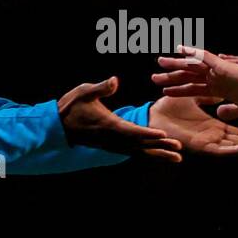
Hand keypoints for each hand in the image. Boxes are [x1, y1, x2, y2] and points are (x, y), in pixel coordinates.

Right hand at [58, 76, 182, 161]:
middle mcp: (113, 138)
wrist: (58, 127)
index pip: (132, 131)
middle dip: (160, 147)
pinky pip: (134, 152)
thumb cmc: (71, 107)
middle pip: (141, 145)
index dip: (149, 133)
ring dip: (158, 154)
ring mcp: (113, 144)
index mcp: (109, 125)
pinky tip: (161, 155)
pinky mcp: (112, 146)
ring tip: (178, 158)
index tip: (164, 135)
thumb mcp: (84, 92)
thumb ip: (101, 88)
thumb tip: (115, 80)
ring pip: (140, 152)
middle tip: (179, 149)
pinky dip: (149, 154)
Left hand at [148, 96, 237, 155]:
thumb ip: (209, 97)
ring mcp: (209, 143)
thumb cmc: (171, 107)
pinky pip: (220, 150)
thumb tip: (220, 92)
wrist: (153, 115)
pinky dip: (234, 149)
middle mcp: (214, 137)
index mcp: (215, 128)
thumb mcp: (196, 97)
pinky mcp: (200, 146)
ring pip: (235, 148)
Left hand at [153, 48, 237, 120]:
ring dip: (176, 63)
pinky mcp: (226, 67)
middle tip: (154, 76)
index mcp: (221, 89)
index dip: (180, 90)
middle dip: (171, 76)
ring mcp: (221, 71)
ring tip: (159, 61)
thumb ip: (231, 109)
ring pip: (193, 66)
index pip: (195, 89)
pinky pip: (206, 57)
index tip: (165, 91)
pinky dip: (194, 53)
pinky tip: (180, 49)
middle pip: (190, 76)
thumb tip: (218, 111)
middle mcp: (218, 78)